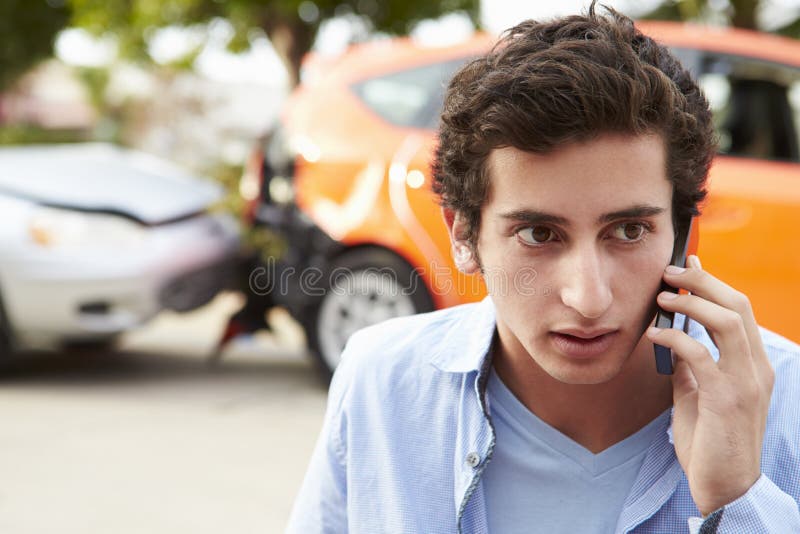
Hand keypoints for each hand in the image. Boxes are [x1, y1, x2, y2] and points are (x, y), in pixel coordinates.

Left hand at [645, 255, 773, 515]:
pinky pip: (701, 356)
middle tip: (670, 271)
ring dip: (692, 302)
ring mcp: (745, 383)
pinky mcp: (727, 400)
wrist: (725, 486)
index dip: (714, 283)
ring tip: (662, 296)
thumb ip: (691, 365)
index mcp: (752, 364)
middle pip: (738, 306)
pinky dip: (676, 338)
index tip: (687, 264)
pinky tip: (654, 335)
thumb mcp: (698, 393)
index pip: (740, 310)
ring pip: (729, 322)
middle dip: (703, 282)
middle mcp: (756, 368)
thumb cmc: (710, 440)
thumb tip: (674, 336)